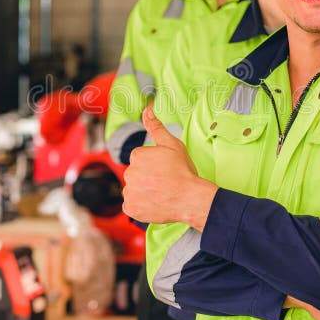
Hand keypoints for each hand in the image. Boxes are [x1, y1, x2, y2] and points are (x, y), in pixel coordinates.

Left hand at [122, 106, 217, 229]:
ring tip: (161, 193)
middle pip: (136, 174)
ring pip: (134, 189)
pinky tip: (155, 202)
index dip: (154, 164)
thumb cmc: (183, 171)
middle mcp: (129, 173)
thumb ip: (156, 127)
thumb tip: (146, 110)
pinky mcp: (131, 208)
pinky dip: (141, 205)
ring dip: (144, 191)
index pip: (141, 159)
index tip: (165, 169)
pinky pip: (132, 205)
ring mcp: (129, 192)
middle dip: (148, 177)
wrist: (190, 198)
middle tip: (165, 182)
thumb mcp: (172, 145)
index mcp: (137, 156)